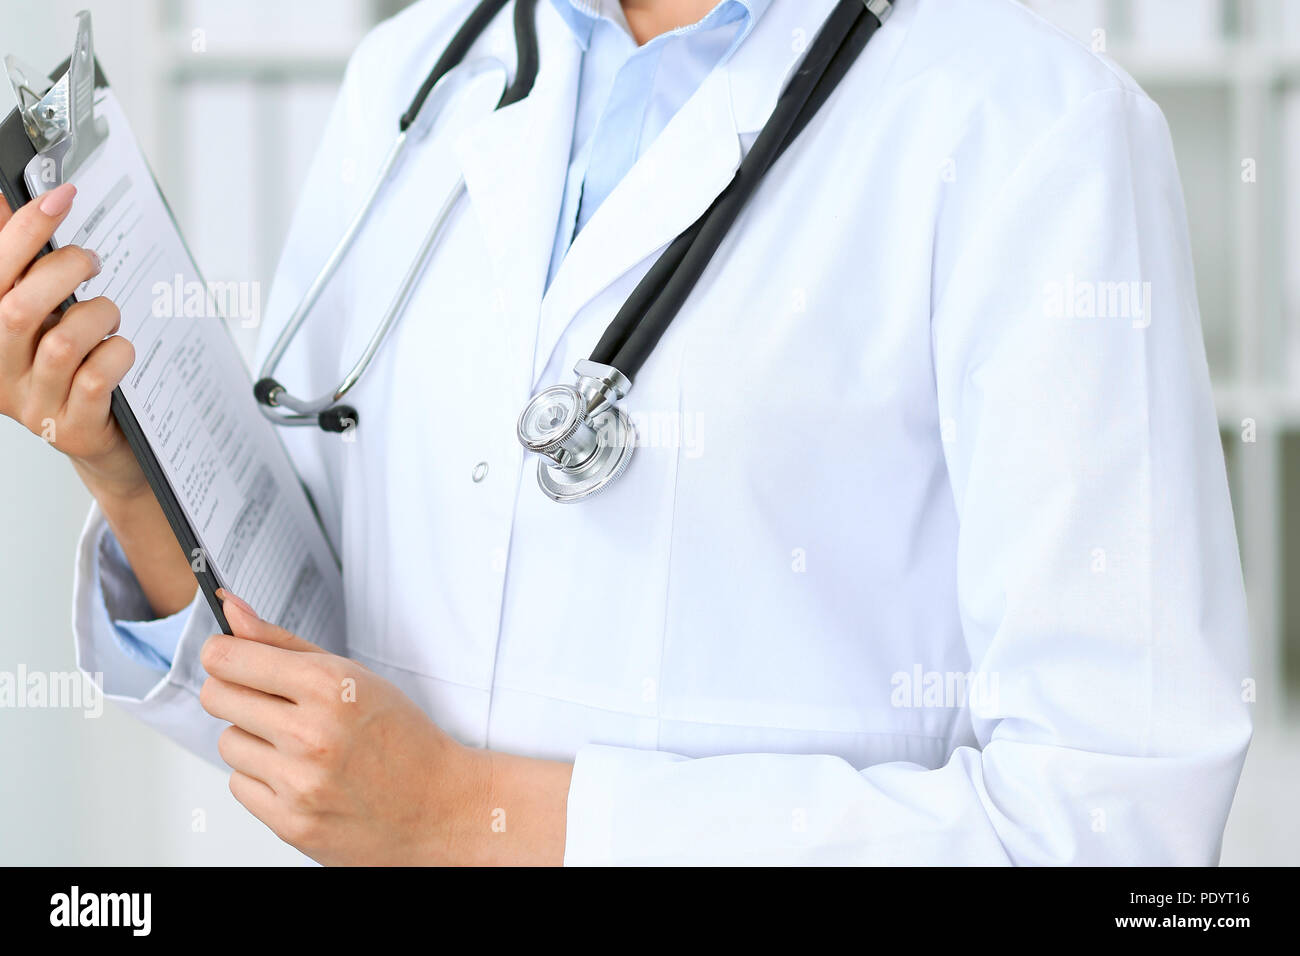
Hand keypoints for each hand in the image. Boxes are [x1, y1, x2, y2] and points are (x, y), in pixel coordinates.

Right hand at [0, 182, 145, 502]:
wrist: (103, 443)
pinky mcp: (74, 427)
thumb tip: (8, 199)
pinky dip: (118, 352)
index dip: (22, 229)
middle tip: (92, 262)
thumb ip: (21, 264)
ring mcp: (35, 404)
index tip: (59, 196)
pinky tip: (120, 349)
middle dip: (63, 269)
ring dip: (98, 315)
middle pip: (17, 307)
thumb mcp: (43, 315)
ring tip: (108, 316)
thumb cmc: (73, 369)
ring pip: (62, 342)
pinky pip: (97, 376)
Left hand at [199, 592, 571, 864]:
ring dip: (252, 739)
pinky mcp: (290, 823)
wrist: (438, 806)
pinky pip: (239, 785)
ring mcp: (299, 783)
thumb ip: (283, 643)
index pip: (229, 659)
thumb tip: (231, 610)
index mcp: (329, 687)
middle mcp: (311, 735)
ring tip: (297, 743)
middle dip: (235, 692)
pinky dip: (262, 777)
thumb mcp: (352, 676)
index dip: (223, 652)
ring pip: (227, 742)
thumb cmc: (401, 737)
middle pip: (217, 697)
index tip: (229, 655)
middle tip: (270, 700)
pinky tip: (300, 774)